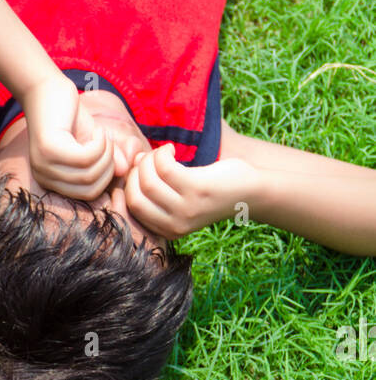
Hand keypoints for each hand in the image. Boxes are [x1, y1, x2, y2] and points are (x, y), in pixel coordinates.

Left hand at [21, 74, 119, 201]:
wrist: (46, 87)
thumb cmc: (70, 115)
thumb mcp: (94, 141)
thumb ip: (108, 159)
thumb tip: (125, 171)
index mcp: (52, 182)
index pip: (89, 195)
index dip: (107, 175)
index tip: (108, 151)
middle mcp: (44, 178)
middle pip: (90, 188)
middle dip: (108, 165)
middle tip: (106, 141)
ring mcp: (43, 165)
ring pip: (89, 174)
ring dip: (105, 152)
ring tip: (101, 134)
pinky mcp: (48, 149)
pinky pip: (86, 158)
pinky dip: (100, 143)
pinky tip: (98, 129)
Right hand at [124, 143, 256, 237]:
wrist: (249, 192)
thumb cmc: (213, 191)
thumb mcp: (180, 199)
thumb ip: (157, 190)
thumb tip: (133, 164)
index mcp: (167, 230)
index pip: (131, 207)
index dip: (130, 183)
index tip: (140, 168)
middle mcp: (174, 224)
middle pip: (135, 195)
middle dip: (136, 172)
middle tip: (151, 159)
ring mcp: (186, 209)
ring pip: (148, 180)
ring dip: (151, 159)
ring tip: (164, 153)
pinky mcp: (196, 190)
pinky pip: (164, 167)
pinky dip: (163, 153)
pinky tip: (172, 149)